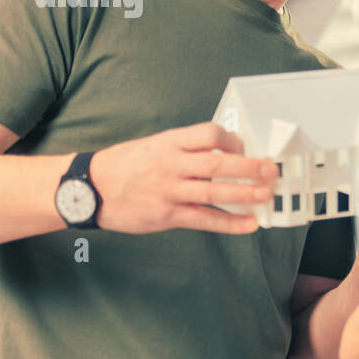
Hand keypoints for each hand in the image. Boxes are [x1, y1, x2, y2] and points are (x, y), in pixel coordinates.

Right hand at [88, 122, 276, 233]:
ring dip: (245, 194)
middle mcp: (170, 164)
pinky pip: (204, 218)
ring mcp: (168, 191)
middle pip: (217, 164)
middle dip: (249, 168)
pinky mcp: (166, 215)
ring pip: (213, 192)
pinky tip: (249, 224)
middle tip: (272, 171)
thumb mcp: (152, 145)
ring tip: (267, 196)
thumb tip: (221, 152)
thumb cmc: (123, 165)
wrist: (87, 189)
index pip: (208, 134)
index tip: (244, 147)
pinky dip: (229, 223)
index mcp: (168, 142)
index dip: (231, 140)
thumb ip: (183, 148)